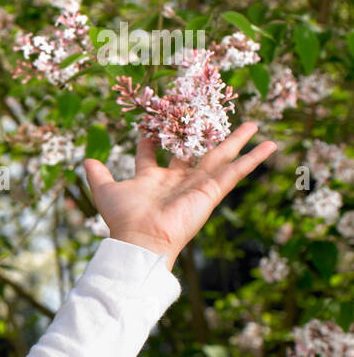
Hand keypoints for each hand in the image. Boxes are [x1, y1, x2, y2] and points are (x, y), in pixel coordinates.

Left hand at [81, 122, 277, 272]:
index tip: (154, 123)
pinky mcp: (212, 190)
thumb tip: (85, 159)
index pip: (152, 155)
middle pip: (193, 152)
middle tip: (213, 117)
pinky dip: (254, 158)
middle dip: (203, 135)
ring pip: (220, 157)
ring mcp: (197, 185)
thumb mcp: (105, 190)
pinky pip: (237, 171)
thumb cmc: (123, 218)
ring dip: (237, 141)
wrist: (141, 239)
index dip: (151, 140)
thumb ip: (98, 174)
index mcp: (151, 179)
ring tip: (254, 124)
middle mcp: (176, 181)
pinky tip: (270, 144)